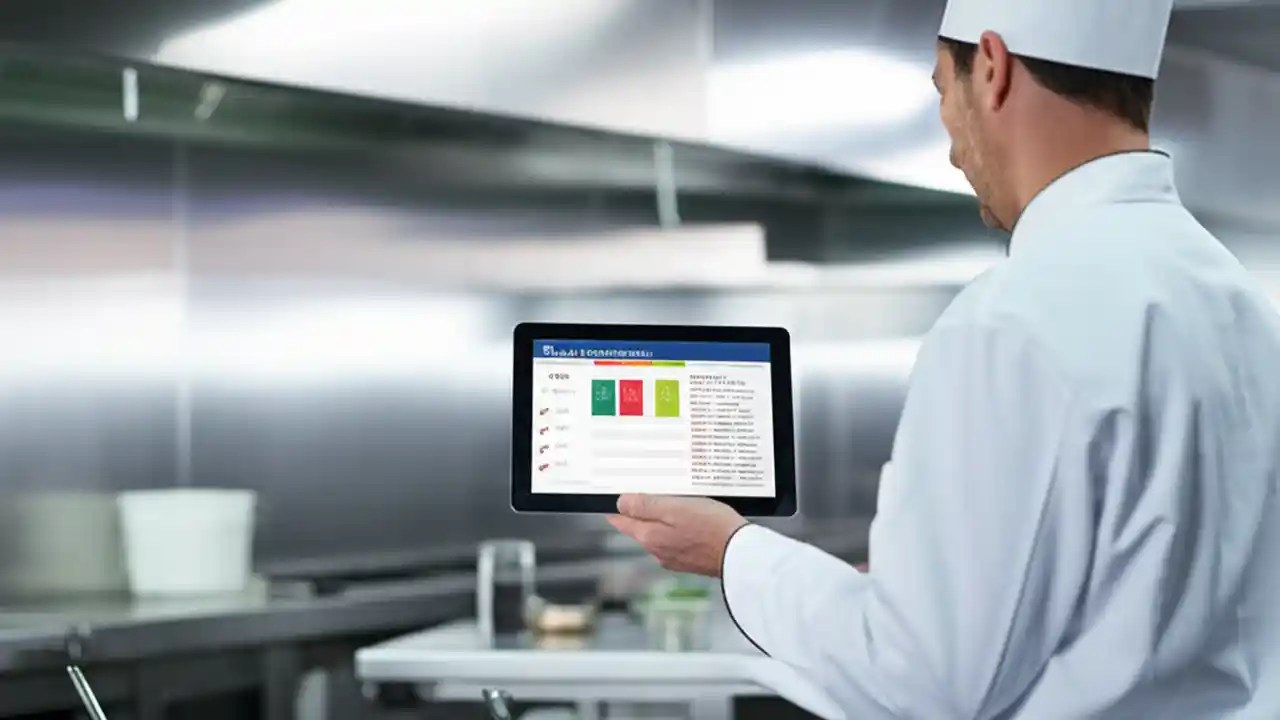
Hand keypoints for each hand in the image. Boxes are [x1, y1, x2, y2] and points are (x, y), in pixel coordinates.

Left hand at [607, 494, 747, 576]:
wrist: (742, 554)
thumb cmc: (712, 528)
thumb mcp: (675, 508)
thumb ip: (646, 506)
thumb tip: (621, 503)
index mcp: (650, 537)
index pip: (622, 522)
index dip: (618, 508)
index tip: (615, 498)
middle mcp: (658, 551)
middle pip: (641, 528)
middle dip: (640, 512)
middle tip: (643, 494)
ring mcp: (675, 558)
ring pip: (660, 534)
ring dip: (661, 520)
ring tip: (670, 503)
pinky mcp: (692, 559)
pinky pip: (677, 541)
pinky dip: (678, 529)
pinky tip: (690, 521)